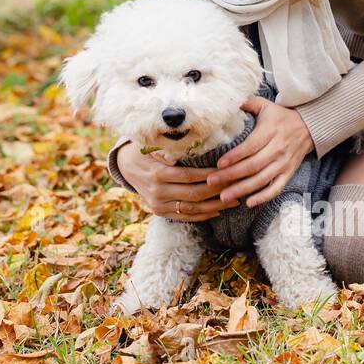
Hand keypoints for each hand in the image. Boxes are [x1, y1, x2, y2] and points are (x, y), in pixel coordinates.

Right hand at [115, 144, 236, 221]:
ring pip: (192, 208)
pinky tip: (217, 210)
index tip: (227, 172)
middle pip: (194, 194)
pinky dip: (202, 215)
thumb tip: (183, 153)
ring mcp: (159, 205)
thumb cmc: (145, 152)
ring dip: (215, 206)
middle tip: (236, 186)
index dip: (210, 176)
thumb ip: (168, 150)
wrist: (127, 167)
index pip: (190, 176)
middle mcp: (159, 192)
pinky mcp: (160, 212)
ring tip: (233, 201)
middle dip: (218, 191)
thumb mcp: (153, 146)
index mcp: (158, 174)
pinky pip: (185, 217)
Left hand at [206, 95, 314, 207]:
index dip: (235, 156)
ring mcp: (284, 163)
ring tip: (223, 196)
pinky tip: (248, 203)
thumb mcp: (265, 105)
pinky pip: (276, 188)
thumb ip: (246, 103)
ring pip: (262, 180)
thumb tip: (225, 102)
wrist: (309, 127)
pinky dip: (263, 197)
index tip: (218, 164)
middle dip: (231, 176)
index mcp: (270, 131)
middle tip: (211, 182)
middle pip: (253, 166)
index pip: (251, 146)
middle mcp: (278, 149)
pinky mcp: (289, 173)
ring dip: (242, 190)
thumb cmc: (281, 116)